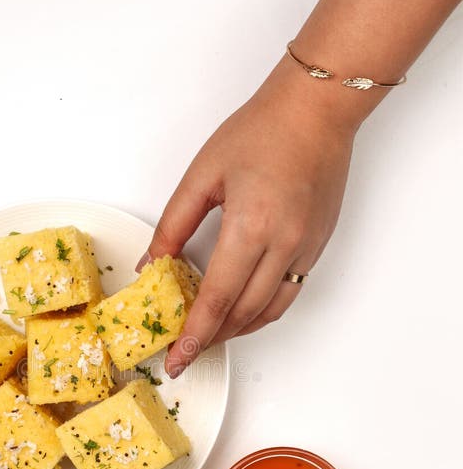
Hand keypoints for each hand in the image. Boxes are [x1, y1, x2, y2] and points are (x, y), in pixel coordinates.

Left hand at [139, 58, 358, 377]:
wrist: (317, 111)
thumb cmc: (262, 131)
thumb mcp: (203, 175)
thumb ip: (172, 225)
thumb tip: (150, 264)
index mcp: (251, 225)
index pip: (217, 298)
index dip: (194, 333)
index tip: (178, 357)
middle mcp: (283, 245)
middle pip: (242, 313)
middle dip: (210, 339)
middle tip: (185, 352)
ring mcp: (305, 249)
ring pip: (268, 311)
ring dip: (236, 331)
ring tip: (208, 337)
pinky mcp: (316, 247)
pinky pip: (287, 295)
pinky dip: (261, 313)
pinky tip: (240, 314)